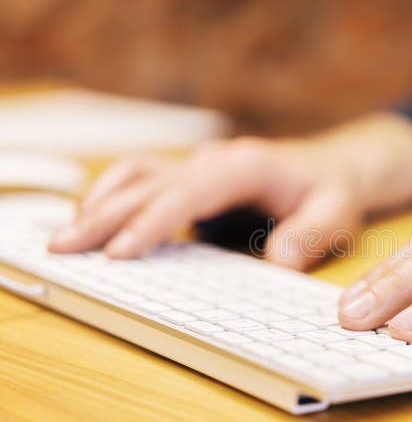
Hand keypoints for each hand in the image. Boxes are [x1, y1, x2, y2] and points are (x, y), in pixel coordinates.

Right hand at [49, 112, 411, 269]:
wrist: (335, 168)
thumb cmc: (333, 191)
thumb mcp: (336, 213)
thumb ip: (310, 235)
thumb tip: (277, 260)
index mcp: (246, 165)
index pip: (188, 192)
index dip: (151, 222)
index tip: (119, 252)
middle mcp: (215, 160)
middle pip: (150, 182)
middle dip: (105, 214)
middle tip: (64, 248)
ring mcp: (201, 166)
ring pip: (138, 175)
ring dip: (100, 202)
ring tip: (67, 236)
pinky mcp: (194, 179)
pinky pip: (144, 182)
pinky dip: (114, 198)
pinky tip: (95, 223)